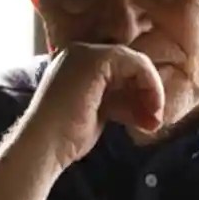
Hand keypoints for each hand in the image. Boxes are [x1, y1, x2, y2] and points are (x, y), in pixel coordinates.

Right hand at [22, 43, 165, 171]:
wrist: (43, 145)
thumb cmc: (65, 137)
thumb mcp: (96, 113)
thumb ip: (114, 100)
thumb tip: (142, 102)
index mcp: (75, 65)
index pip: (117, 72)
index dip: (136, 94)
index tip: (146, 121)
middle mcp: (78, 53)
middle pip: (128, 66)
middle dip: (147, 94)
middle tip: (155, 122)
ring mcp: (86, 54)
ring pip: (135, 63)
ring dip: (151, 92)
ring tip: (154, 121)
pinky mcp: (97, 60)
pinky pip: (137, 64)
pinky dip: (150, 85)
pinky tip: (151, 109)